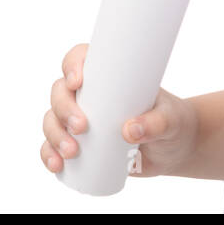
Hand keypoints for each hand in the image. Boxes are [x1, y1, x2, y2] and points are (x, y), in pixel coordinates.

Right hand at [41, 42, 199, 178]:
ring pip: (53, 120)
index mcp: (109, 75)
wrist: (174, 149)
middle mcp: (89, 94)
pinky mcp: (79, 144)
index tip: (78, 81)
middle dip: (63, 108)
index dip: (72, 64)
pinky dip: (49, 154)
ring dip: (54, 135)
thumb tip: (130, 131)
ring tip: (71, 152)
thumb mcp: (171, 119)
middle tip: (81, 126)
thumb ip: (156, 123)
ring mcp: (81, 119)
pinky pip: (53, 147)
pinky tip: (56, 166)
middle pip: (60, 92)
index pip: (81, 59)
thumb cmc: (172, 122)